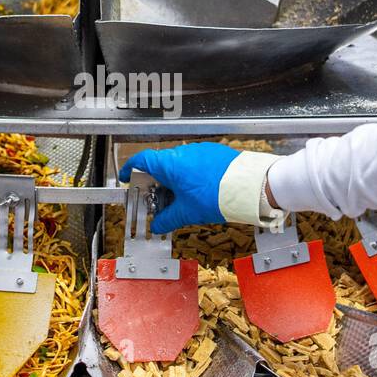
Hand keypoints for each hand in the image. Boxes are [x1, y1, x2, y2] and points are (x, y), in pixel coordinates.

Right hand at [118, 143, 239, 232]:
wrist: (249, 187)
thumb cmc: (218, 196)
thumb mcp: (187, 212)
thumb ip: (168, 219)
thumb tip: (157, 225)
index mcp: (170, 163)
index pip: (142, 160)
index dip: (131, 169)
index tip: (127, 177)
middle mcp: (182, 153)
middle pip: (160, 165)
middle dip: (155, 183)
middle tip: (156, 200)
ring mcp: (199, 151)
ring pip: (178, 165)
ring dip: (174, 181)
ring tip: (179, 200)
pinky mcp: (213, 153)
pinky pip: (194, 164)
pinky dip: (189, 176)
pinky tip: (196, 193)